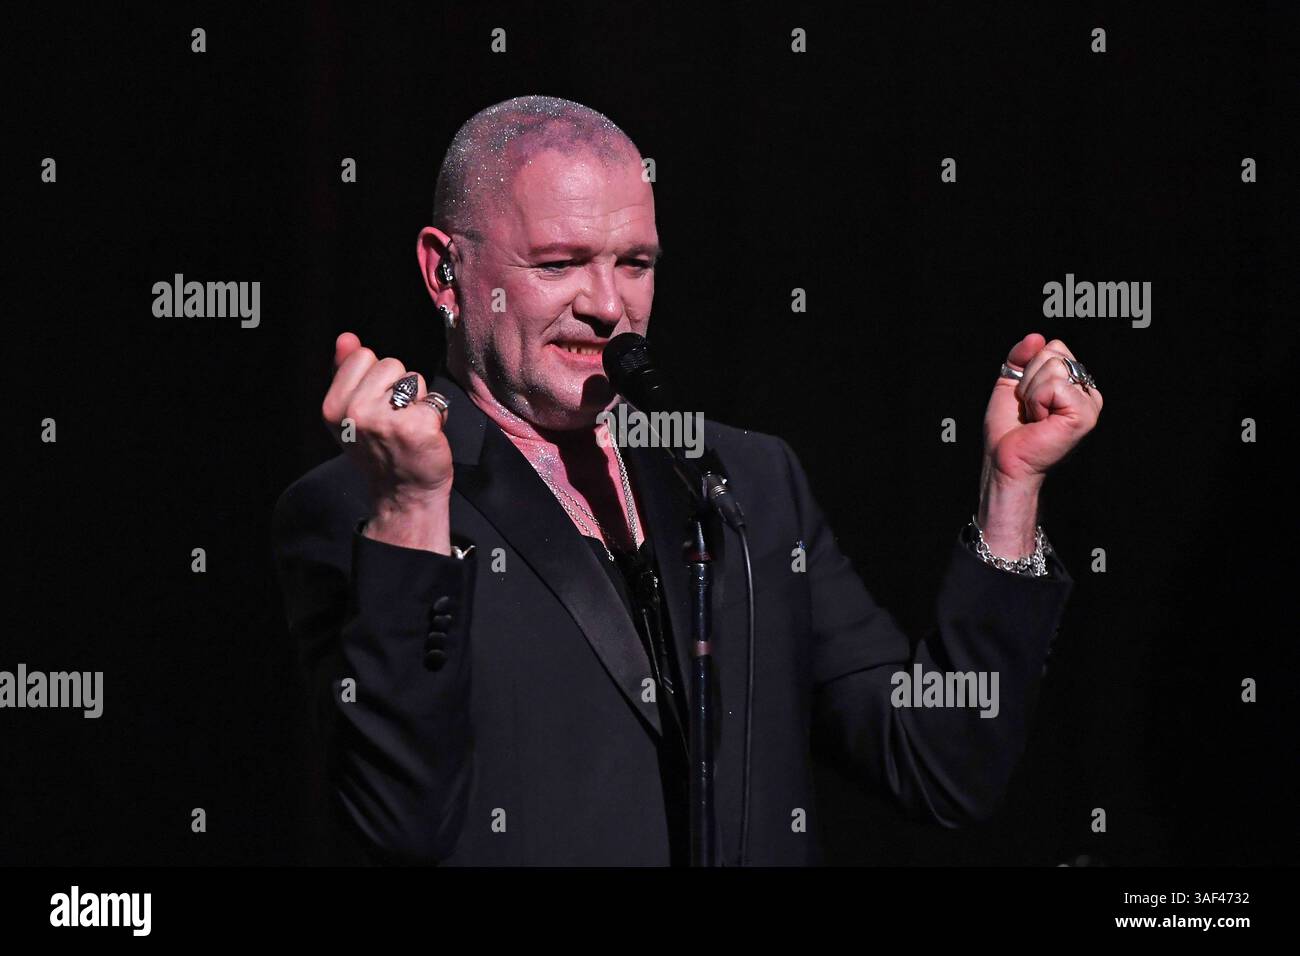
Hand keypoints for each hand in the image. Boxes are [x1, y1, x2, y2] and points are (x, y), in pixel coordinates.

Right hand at [321, 332, 452, 550]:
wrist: (403, 492)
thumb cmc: (380, 449)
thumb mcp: (352, 412)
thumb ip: (346, 371)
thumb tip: (346, 337)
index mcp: (333, 406)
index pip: (363, 356)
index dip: (377, 378)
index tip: (378, 406)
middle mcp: (355, 413)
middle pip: (390, 364)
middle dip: (399, 386)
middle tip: (396, 418)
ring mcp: (386, 420)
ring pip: (414, 379)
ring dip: (418, 399)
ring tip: (410, 425)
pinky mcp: (417, 426)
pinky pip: (434, 399)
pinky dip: (437, 414)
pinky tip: (426, 434)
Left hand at [983, 333, 1102, 483]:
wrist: (1004, 459)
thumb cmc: (1008, 428)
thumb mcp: (1010, 382)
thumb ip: (1021, 356)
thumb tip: (1037, 337)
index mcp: (1074, 383)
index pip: (1054, 347)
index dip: (1029, 369)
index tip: (1026, 397)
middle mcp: (1087, 391)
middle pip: (1054, 353)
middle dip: (1029, 380)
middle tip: (1029, 410)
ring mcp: (1090, 402)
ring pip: (1054, 366)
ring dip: (1031, 393)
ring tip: (1034, 417)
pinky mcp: (1085, 414)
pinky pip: (1054, 385)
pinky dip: (1037, 401)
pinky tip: (1040, 421)